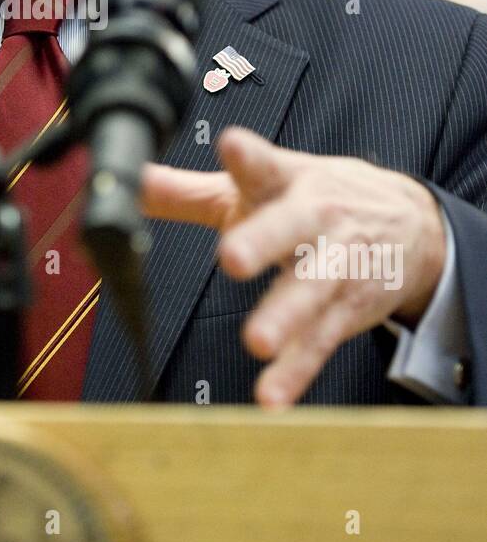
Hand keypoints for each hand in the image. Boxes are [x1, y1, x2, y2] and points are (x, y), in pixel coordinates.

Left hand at [141, 126, 446, 407]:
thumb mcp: (259, 185)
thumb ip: (188, 190)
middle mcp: (314, 220)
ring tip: (259, 342)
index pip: (264, 164)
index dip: (247, 156)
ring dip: (284, 318)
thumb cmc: (316, 200)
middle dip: (262, 241)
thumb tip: (130, 181)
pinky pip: (319, 342)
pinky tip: (273, 396)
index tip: (232, 146)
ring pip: (309, 291)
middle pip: (288, 228)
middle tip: (232, 256)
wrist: (412, 224)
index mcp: (284, 182)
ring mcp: (335, 266)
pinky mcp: (347, 309)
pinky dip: (297, 372)